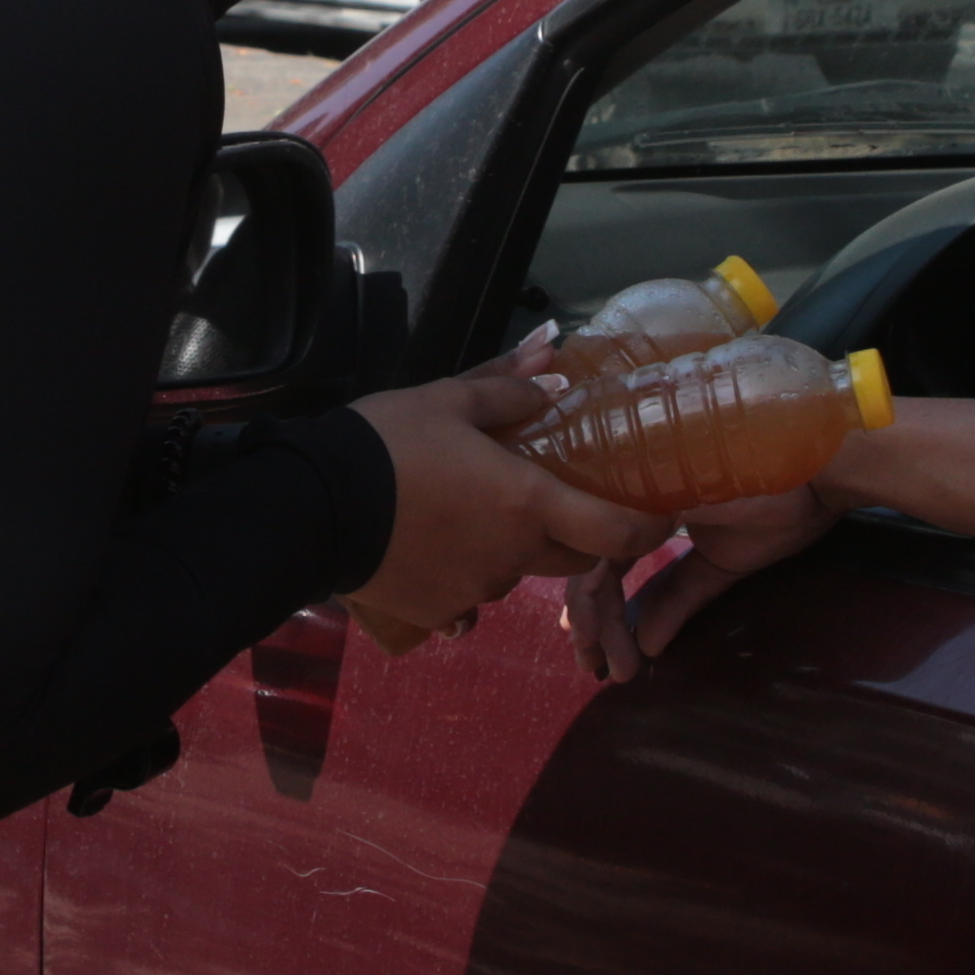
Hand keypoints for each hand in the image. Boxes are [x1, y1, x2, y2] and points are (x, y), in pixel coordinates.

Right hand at [346, 352, 664, 649]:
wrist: (312, 507)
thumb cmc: (389, 444)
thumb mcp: (447, 399)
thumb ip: (508, 386)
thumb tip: (555, 362)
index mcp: (529, 505)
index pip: (617, 532)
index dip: (649, 530)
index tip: (661, 518)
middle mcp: (514, 558)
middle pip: (572, 557)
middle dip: (574, 534)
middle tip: (547, 498)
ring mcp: (478, 592)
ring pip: (515, 572)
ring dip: (507, 548)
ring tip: (462, 513)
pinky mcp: (440, 613)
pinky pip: (468, 598)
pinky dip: (462, 572)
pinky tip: (431, 545)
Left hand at [566, 479, 856, 683]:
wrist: (819, 473)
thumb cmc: (780, 506)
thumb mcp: (719, 564)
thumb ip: (678, 598)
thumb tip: (648, 646)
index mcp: (647, 502)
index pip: (602, 553)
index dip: (595, 602)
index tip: (594, 649)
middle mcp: (631, 492)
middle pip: (586, 559)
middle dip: (587, 621)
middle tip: (592, 667)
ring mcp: (634, 487)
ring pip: (589, 559)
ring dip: (596, 620)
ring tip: (609, 666)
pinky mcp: (646, 492)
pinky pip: (606, 549)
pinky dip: (604, 597)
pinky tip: (620, 637)